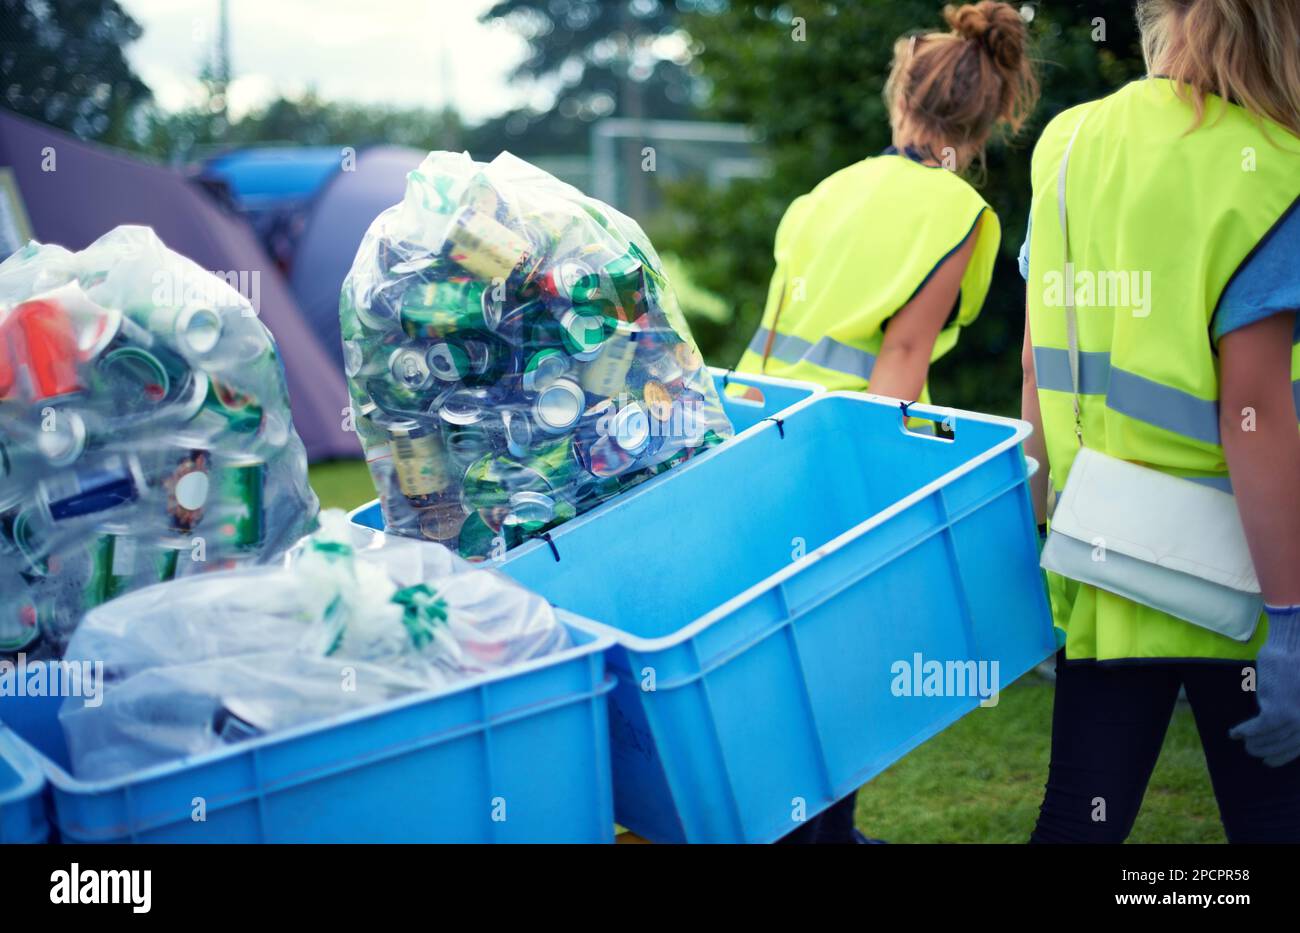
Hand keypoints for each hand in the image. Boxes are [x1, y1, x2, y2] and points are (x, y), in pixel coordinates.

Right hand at [1230, 606, 1299, 766]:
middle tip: (1254, 753)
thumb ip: (1296, 707)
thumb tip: (1281, 724)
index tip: (1271, 762)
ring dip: (1255, 744)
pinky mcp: (1277, 711)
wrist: (1293, 647)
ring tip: (1244, 745)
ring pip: (1271, 739)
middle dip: (1269, 753)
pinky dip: (1245, 731)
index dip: (1285, 756)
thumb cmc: (1297, 664)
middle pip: (1288, 746)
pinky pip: (1258, 728)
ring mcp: (1295, 717)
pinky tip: (1234, 733)